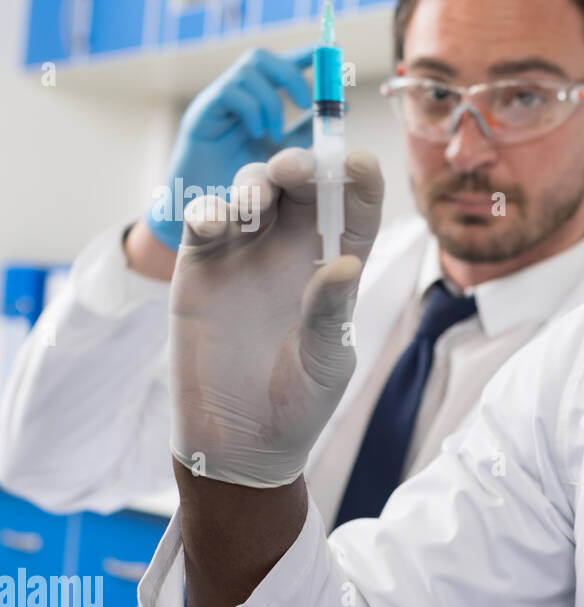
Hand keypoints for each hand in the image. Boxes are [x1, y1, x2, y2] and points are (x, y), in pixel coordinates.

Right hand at [147, 47, 313, 250]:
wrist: (206, 227)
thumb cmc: (248, 196)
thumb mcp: (288, 163)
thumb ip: (309, 137)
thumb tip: (342, 109)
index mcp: (257, 107)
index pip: (283, 68)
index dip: (307, 56)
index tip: (333, 51)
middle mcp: (237, 100)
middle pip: (263, 58)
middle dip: (292, 73)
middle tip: (307, 104)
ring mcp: (217, 106)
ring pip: (250, 69)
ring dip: (273, 98)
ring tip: (277, 132)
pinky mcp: (201, 117)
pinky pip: (232, 92)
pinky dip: (253, 108)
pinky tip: (258, 134)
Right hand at [169, 148, 383, 487]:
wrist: (242, 442)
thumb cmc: (300, 403)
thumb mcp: (326, 363)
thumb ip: (330, 314)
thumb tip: (345, 263)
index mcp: (336, 266)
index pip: (354, 212)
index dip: (359, 183)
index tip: (360, 164)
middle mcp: (293, 251)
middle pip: (301, 188)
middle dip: (300, 166)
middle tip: (296, 169)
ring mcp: (245, 254)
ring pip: (252, 192)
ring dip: (255, 183)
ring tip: (256, 203)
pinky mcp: (200, 268)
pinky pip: (203, 222)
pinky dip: (208, 212)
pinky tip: (217, 223)